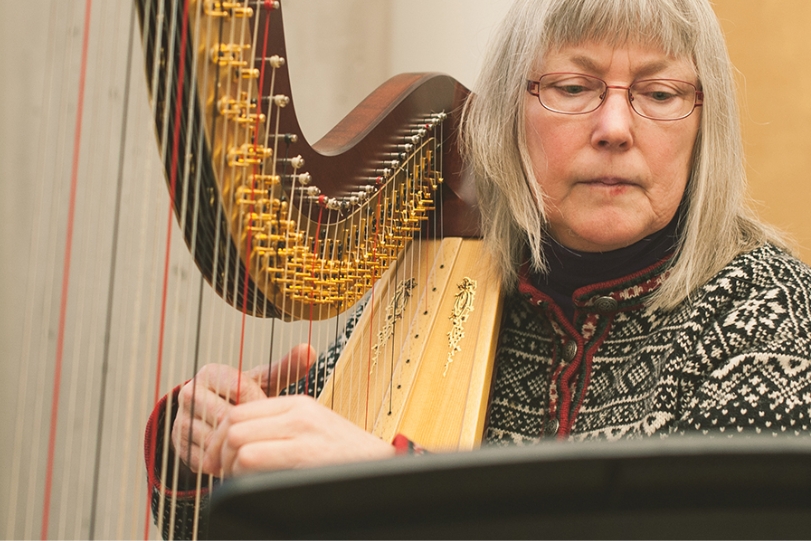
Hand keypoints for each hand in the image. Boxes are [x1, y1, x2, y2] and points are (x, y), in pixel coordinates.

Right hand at [171, 344, 314, 475]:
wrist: (219, 418)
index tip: (269, 412)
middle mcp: (189, 393)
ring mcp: (181, 419)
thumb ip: (286, 367)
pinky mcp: (178, 444)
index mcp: (211, 373)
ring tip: (253, 447)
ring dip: (234, 447)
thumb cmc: (246, 396)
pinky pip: (202, 458)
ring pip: (212, 439)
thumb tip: (308, 349)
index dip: (259, 403)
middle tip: (265, 435)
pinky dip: (221, 462)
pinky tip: (237, 459)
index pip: (239, 389)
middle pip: (224, 416)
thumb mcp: (265, 381)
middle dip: (248, 428)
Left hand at [214, 394, 396, 475]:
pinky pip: (252, 460)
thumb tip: (240, 446)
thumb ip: (282, 431)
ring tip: (242, 482)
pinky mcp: (303, 454)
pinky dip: (243, 477)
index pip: (240, 411)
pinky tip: (255, 487)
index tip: (221, 458)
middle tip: (224, 473)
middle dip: (220, 452)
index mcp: (298, 404)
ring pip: (238, 442)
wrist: (384, 469)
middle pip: (233, 424)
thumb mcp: (315, 432)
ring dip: (231, 467)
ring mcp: (301, 432)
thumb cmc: (349, 460)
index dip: (221, 437)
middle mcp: (298, 412)